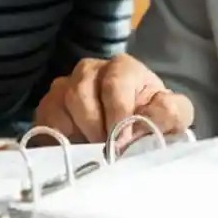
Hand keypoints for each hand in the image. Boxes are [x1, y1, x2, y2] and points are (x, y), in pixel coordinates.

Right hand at [34, 54, 193, 144]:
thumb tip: (144, 123)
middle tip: (108, 151)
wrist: (133, 126)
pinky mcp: (48, 108)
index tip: (123, 144)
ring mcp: (64, 87)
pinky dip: (59, 139)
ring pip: (60, 107)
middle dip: (95, 127)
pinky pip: (44, 122)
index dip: (118, 117)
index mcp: (122, 67)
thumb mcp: (173, 113)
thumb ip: (169, 112)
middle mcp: (89, 70)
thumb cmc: (152, 116)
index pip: (114, 85)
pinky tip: (76, 148)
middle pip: (81, 93)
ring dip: (77, 135)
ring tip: (94, 150)